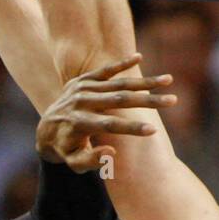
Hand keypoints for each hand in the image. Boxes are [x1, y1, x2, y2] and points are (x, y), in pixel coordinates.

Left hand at [36, 58, 176, 171]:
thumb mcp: (73, 162)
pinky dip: (121, 63)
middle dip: (148, 101)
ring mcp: (82, 88)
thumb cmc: (65, 150)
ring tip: (168, 80)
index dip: (131, 129)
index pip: (109, 125)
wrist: (45, 129)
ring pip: (117, 83)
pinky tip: (139, 57)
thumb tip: (112, 152)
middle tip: (172, 101)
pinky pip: (105, 70)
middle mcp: (81, 102)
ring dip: (144, 82)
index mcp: (79, 123)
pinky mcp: (83, 80)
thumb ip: (91, 160)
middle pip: (119, 100)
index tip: (153, 131)